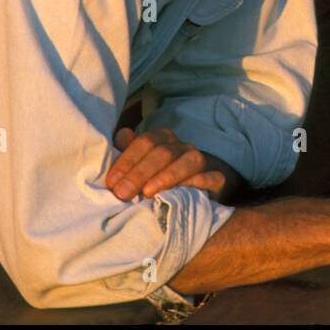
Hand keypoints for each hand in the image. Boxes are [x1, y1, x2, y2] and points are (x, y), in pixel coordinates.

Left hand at [105, 127, 238, 201]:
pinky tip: (181, 194)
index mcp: (163, 138)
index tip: (112, 183)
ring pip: (189, 161)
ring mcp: (201, 161)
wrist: (198, 187)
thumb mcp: (141, 163)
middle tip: (123, 194)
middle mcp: (183, 146)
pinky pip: (211, 177)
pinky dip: (197, 184)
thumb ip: (129, 151)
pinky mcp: (217, 178)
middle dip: (140, 173)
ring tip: (148, 193)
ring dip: (167, 177)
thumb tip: (122, 135)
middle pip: (163, 152)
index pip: (145, 142)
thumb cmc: (160, 176)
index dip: (127, 161)